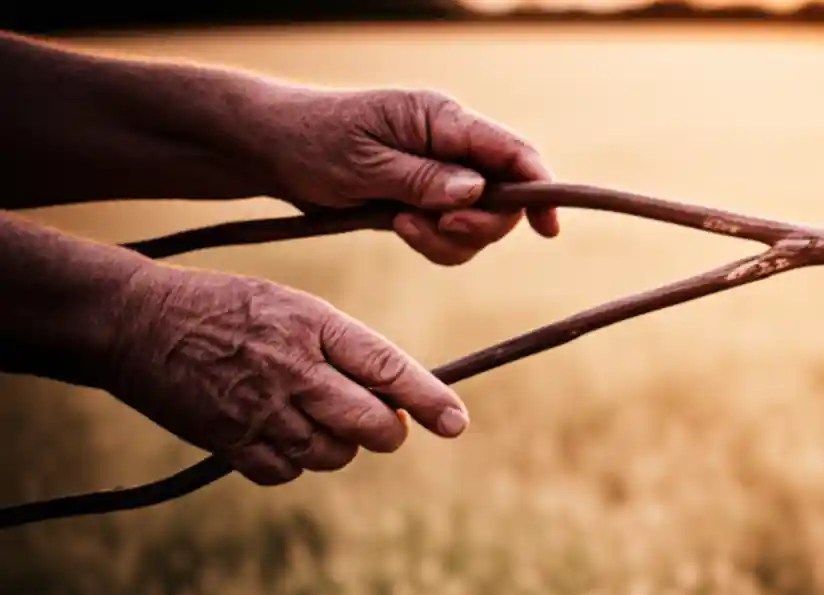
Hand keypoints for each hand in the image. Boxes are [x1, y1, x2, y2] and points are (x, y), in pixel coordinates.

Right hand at [106, 262, 467, 484]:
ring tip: (313, 415)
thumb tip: (395, 398)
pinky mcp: (231, 442)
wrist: (137, 322)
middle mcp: (295, 371)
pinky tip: (277, 431)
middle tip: (381, 422)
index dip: (429, 399)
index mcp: (315, 326)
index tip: (456, 423)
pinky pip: (287, 472)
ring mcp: (262, 411)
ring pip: (335, 455)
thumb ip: (344, 348)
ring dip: (338, 446)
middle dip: (387, 431)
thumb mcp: (293, 307)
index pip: (388, 367)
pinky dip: (292, 461)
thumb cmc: (227, 309)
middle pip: (372, 426)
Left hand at [254, 87, 558, 264]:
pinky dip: (435, 244)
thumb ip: (422, 178)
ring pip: (480, 223)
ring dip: (449, 239)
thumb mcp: (364, 163)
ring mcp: (442, 174)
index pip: (511, 151)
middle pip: (504, 197)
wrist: (273, 149)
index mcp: (442, 119)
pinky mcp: (428, 201)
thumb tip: (476, 192)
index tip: (547, 228)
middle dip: (477, 225)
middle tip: (432, 226)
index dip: (539, 188)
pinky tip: (399, 227)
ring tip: (401, 225)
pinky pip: (453, 235)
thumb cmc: (313, 142)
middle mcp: (452, 145)